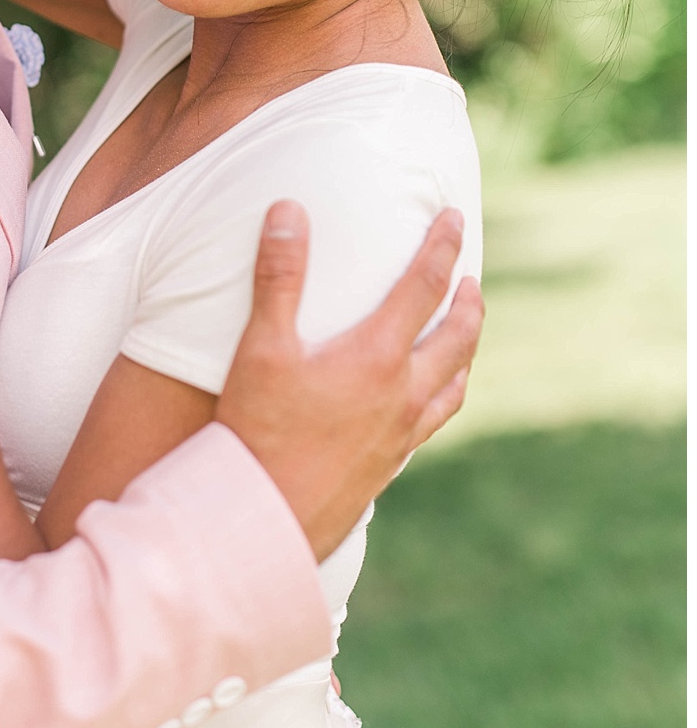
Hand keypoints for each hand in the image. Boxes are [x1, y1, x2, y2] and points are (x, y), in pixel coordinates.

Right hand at [215, 201, 481, 562]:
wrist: (265, 518)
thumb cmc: (257, 429)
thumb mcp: (260, 346)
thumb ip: (279, 275)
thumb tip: (289, 209)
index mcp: (377, 357)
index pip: (424, 285)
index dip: (441, 245)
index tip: (453, 216)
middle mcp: (403, 394)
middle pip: (457, 337)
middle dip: (467, 301)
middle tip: (469, 278)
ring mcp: (402, 434)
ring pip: (454, 384)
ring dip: (465, 350)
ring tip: (464, 334)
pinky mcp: (391, 464)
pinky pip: (434, 421)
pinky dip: (443, 396)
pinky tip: (426, 400)